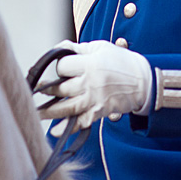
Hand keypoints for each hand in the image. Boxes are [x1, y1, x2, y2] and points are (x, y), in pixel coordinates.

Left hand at [38, 40, 152, 129]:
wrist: (144, 81)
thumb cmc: (122, 62)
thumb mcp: (102, 48)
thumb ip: (79, 49)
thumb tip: (60, 47)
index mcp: (90, 64)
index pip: (63, 66)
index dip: (60, 67)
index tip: (62, 69)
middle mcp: (90, 82)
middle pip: (61, 88)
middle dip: (48, 89)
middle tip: (38, 90)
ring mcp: (94, 98)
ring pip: (66, 107)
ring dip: (49, 112)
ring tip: (36, 112)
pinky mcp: (99, 111)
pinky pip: (81, 122)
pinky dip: (67, 128)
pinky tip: (55, 131)